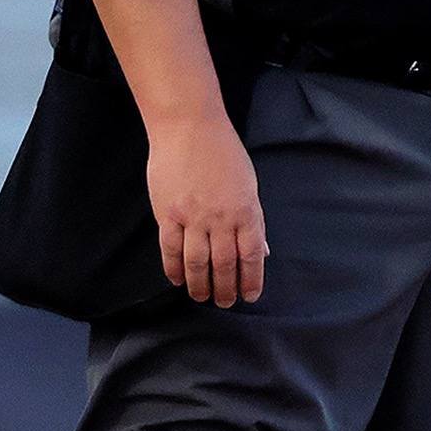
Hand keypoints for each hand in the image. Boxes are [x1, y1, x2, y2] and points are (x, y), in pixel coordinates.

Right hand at [148, 113, 266, 306]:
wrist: (189, 127)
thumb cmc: (224, 154)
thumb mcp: (249, 186)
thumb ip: (254, 221)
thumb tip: (262, 251)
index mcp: (247, 212)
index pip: (252, 256)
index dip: (251, 279)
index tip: (250, 295)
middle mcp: (222, 219)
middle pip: (225, 264)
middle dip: (226, 288)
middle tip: (224, 303)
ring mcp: (193, 217)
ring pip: (197, 261)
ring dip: (200, 284)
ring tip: (201, 297)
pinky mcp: (167, 212)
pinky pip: (170, 248)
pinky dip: (173, 267)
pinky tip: (176, 279)